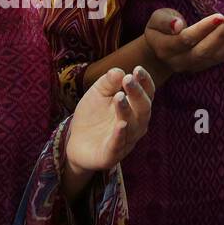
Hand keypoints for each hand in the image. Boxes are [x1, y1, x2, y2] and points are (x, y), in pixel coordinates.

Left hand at [64, 66, 154, 180]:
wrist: (76, 142)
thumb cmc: (93, 115)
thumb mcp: (97, 94)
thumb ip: (107, 82)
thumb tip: (118, 71)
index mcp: (135, 108)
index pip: (147, 94)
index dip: (145, 82)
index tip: (137, 69)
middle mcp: (136, 125)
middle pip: (143, 109)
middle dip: (137, 94)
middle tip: (128, 79)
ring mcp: (125, 141)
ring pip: (133, 127)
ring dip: (126, 111)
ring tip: (119, 97)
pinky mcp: (111, 155)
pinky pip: (118, 145)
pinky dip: (120, 136)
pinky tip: (120, 125)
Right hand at [142, 8, 223, 76]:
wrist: (159, 51)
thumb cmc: (159, 30)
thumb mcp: (155, 20)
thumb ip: (164, 21)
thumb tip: (177, 25)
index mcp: (165, 48)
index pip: (186, 39)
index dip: (203, 29)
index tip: (219, 16)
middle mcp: (179, 61)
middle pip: (203, 51)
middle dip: (222, 34)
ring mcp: (193, 67)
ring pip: (214, 56)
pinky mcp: (204, 67)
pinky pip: (220, 59)